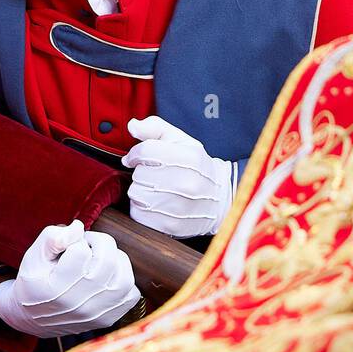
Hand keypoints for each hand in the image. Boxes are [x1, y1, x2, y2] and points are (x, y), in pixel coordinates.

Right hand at [0, 220, 140, 338]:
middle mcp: (76, 305)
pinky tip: (109, 276)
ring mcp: (94, 314)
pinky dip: (124, 279)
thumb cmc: (35, 281)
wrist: (33, 318)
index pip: (80, 252)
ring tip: (102, 258)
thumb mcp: (34, 256)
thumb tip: (79, 227)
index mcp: (54, 288)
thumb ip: (53, 237)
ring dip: (117, 259)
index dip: (77, 241)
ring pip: (124, 278)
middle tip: (89, 245)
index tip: (70, 246)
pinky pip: (131, 295)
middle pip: (107, 262)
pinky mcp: (107, 319)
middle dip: (101, 243)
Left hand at [122, 117, 237, 237]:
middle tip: (155, 175)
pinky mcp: (171, 226)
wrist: (219, 198)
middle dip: (142, 172)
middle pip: (139, 174)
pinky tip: (156, 204)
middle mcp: (186, 182)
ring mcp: (180, 206)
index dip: (136, 154)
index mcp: (189, 157)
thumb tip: (132, 125)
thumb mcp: (182, 141)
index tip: (138, 158)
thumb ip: (155, 127)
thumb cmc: (197, 167)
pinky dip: (142, 209)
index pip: (146, 151)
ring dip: (141, 191)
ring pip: (136, 194)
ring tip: (156, 189)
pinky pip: (138, 214)